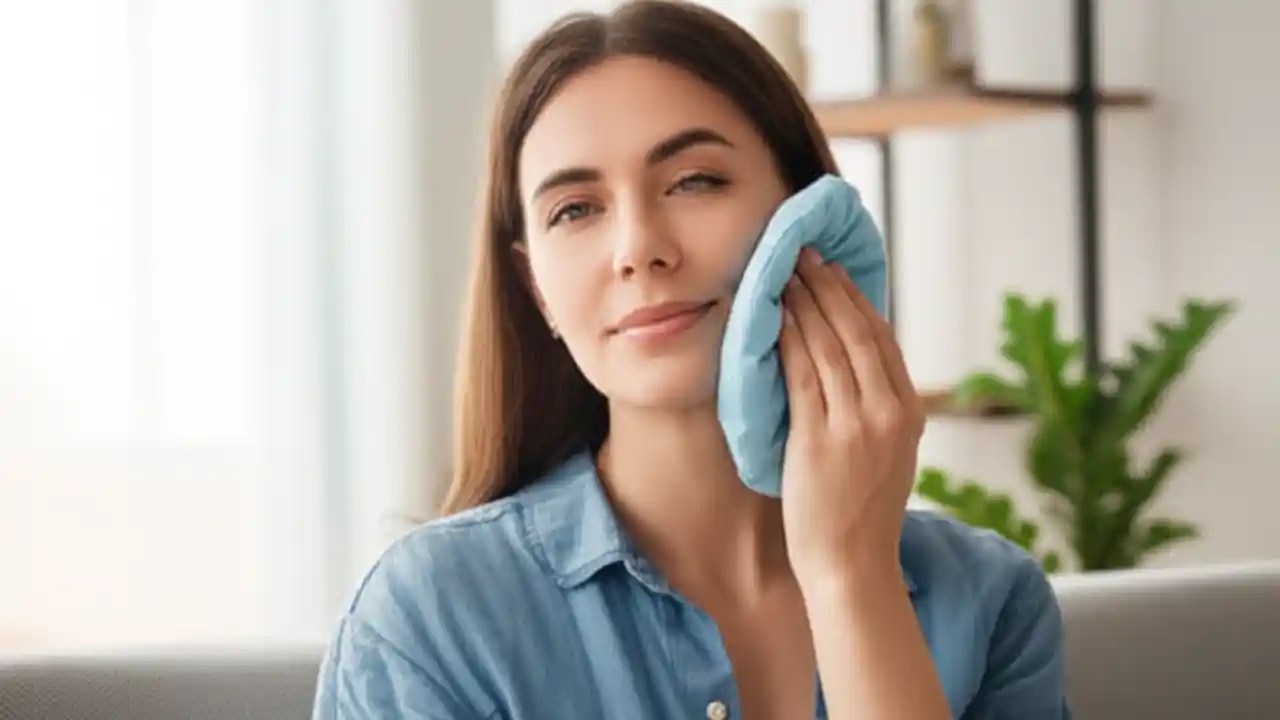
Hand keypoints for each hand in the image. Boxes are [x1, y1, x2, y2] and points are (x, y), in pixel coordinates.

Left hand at [777, 247, 925, 590]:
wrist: (851, 565)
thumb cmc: (860, 511)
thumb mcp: (888, 453)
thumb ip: (877, 408)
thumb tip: (850, 362)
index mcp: (910, 411)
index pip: (881, 339)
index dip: (855, 298)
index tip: (833, 270)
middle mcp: (889, 411)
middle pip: (856, 331)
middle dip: (827, 286)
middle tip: (803, 254)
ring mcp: (857, 424)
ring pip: (829, 345)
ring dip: (805, 302)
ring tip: (784, 273)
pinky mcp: (821, 438)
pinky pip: (803, 374)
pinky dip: (789, 338)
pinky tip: (776, 315)